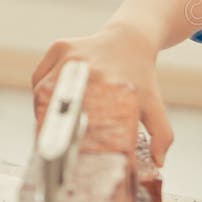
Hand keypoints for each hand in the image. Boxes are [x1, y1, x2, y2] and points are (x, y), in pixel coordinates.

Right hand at [31, 23, 173, 165]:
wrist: (132, 38)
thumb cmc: (141, 76)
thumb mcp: (154, 104)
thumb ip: (162, 134)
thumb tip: (159, 163)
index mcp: (108, 83)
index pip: (79, 118)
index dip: (69, 139)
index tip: (66, 155)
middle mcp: (87, 66)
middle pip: (55, 107)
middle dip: (51, 131)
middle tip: (53, 150)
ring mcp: (70, 54)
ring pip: (43, 93)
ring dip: (42, 113)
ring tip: (48, 131)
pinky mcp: (59, 47)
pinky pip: (39, 78)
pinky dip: (39, 95)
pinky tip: (47, 107)